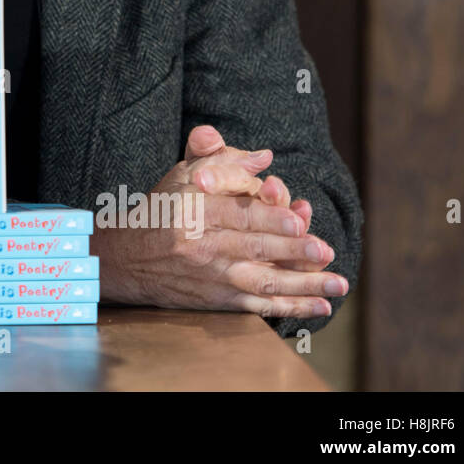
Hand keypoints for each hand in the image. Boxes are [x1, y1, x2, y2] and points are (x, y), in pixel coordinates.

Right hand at [92, 125, 347, 318]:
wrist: (126, 260)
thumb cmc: (161, 210)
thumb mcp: (183, 176)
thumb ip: (221, 160)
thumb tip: (264, 157)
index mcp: (192, 211)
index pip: (234, 213)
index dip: (267, 217)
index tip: (298, 219)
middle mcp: (200, 245)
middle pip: (252, 247)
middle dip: (292, 250)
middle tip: (325, 250)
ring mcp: (210, 275)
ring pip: (262, 280)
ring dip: (303, 283)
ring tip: (338, 282)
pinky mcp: (217, 299)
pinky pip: (259, 305)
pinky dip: (292, 307)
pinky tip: (320, 306)